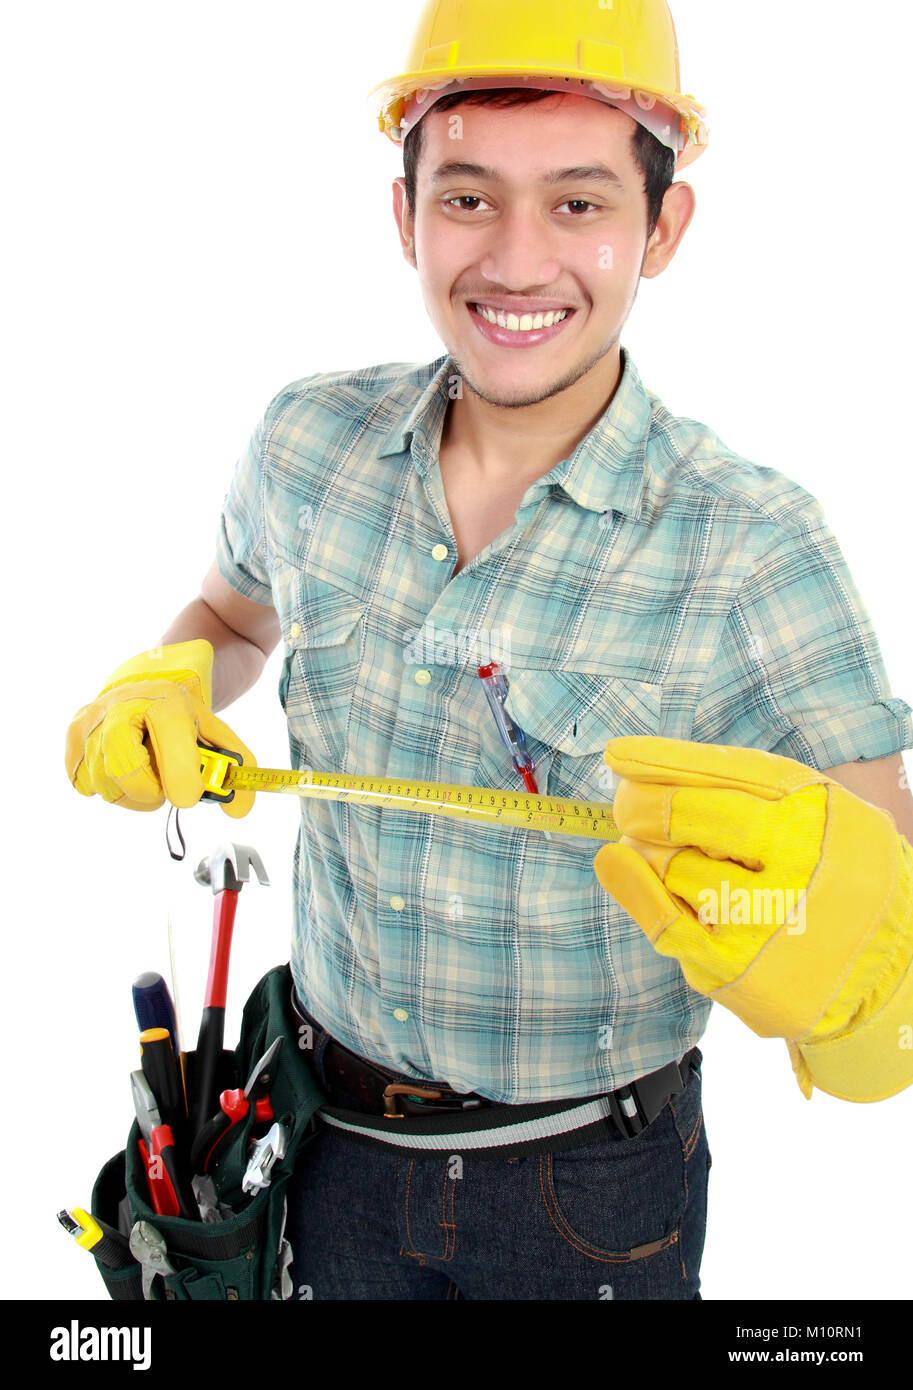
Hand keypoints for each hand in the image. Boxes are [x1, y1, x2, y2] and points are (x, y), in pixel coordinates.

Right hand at [64, 638, 256, 817]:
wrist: (151, 676)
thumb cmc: (184, 712)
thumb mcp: (217, 732)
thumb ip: (234, 770)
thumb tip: (239, 810)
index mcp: (165, 701)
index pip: (169, 747)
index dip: (181, 779)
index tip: (189, 795)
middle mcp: (120, 708)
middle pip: (128, 775)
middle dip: (154, 791)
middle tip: (168, 778)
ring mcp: (92, 723)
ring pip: (109, 788)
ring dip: (135, 792)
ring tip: (148, 766)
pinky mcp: (73, 740)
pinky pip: (87, 785)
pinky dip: (111, 786)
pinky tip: (126, 765)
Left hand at [592, 736, 912, 1101]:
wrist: (889, 968)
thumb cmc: (836, 872)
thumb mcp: (813, 811)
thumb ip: (740, 783)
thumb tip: (639, 767)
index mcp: (816, 811)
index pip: (721, 773)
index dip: (658, 761)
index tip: (618, 755)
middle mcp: (797, 861)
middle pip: (685, 816)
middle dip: (642, 805)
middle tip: (627, 803)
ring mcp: (767, 919)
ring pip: (671, 869)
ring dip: (653, 856)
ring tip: (662, 852)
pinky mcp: (740, 968)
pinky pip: (665, 924)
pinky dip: (634, 890)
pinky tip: (618, 867)